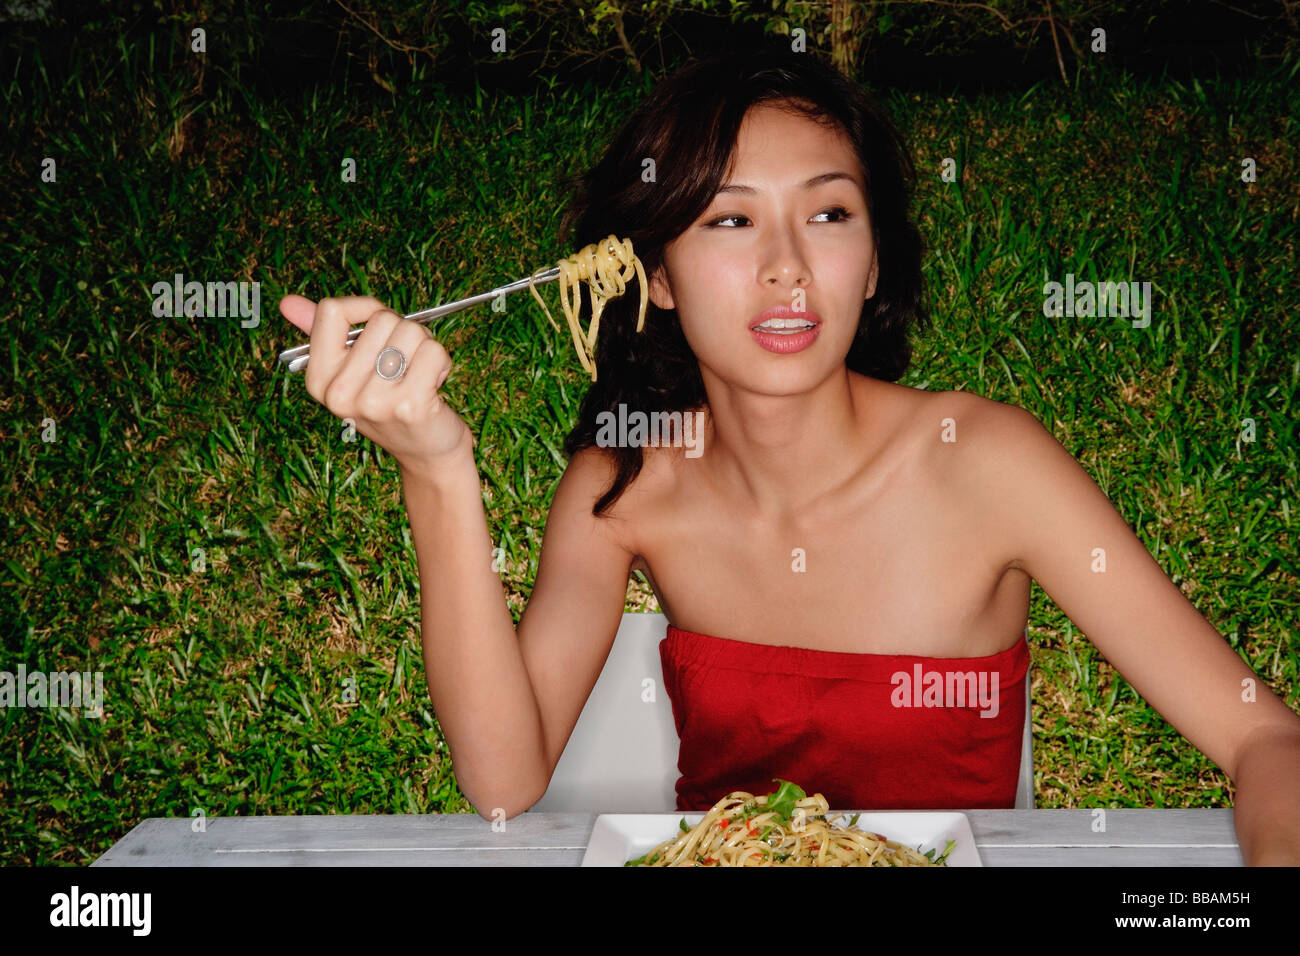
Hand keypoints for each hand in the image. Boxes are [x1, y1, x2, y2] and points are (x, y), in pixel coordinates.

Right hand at [279, 294, 472, 475]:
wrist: (424, 453)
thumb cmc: (390, 403)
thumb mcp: (350, 372)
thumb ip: (324, 334)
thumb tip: (287, 302)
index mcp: (318, 380)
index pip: (331, 311)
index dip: (365, 308)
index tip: (380, 328)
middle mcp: (339, 393)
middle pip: (381, 318)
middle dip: (404, 332)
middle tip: (405, 364)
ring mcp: (373, 402)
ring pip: (411, 331)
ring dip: (425, 346)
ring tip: (418, 374)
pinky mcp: (409, 406)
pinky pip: (433, 351)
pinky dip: (442, 361)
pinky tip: (434, 384)